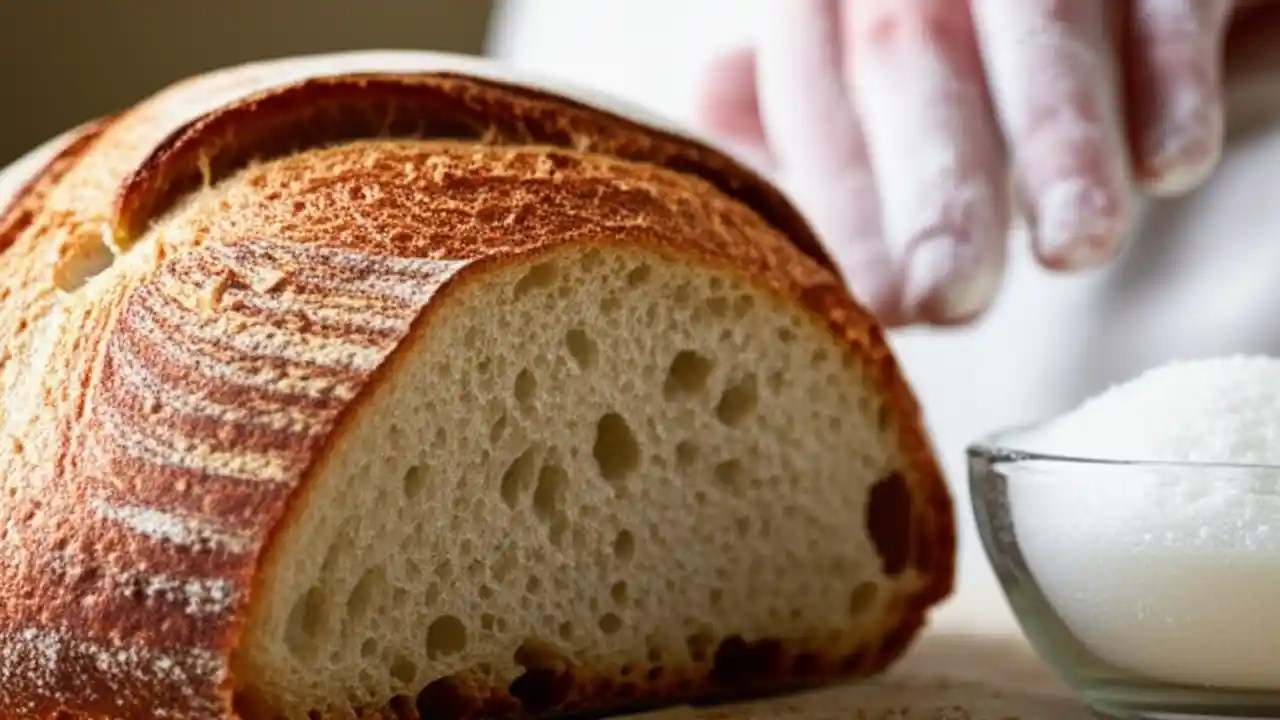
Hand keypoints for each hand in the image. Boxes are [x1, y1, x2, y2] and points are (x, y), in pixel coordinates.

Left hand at [697, 0, 1236, 325]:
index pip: (815, 93)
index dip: (841, 204)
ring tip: (1074, 248)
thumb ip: (810, 108)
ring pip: (1040, 31)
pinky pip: (1170, 5)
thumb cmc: (976, 44)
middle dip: (932, 187)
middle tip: (949, 296)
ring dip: (1058, 146)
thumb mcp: (885, 71)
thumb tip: (719, 125)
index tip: (872, 311)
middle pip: (908, 57)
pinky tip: (1170, 169)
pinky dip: (1168, 82)